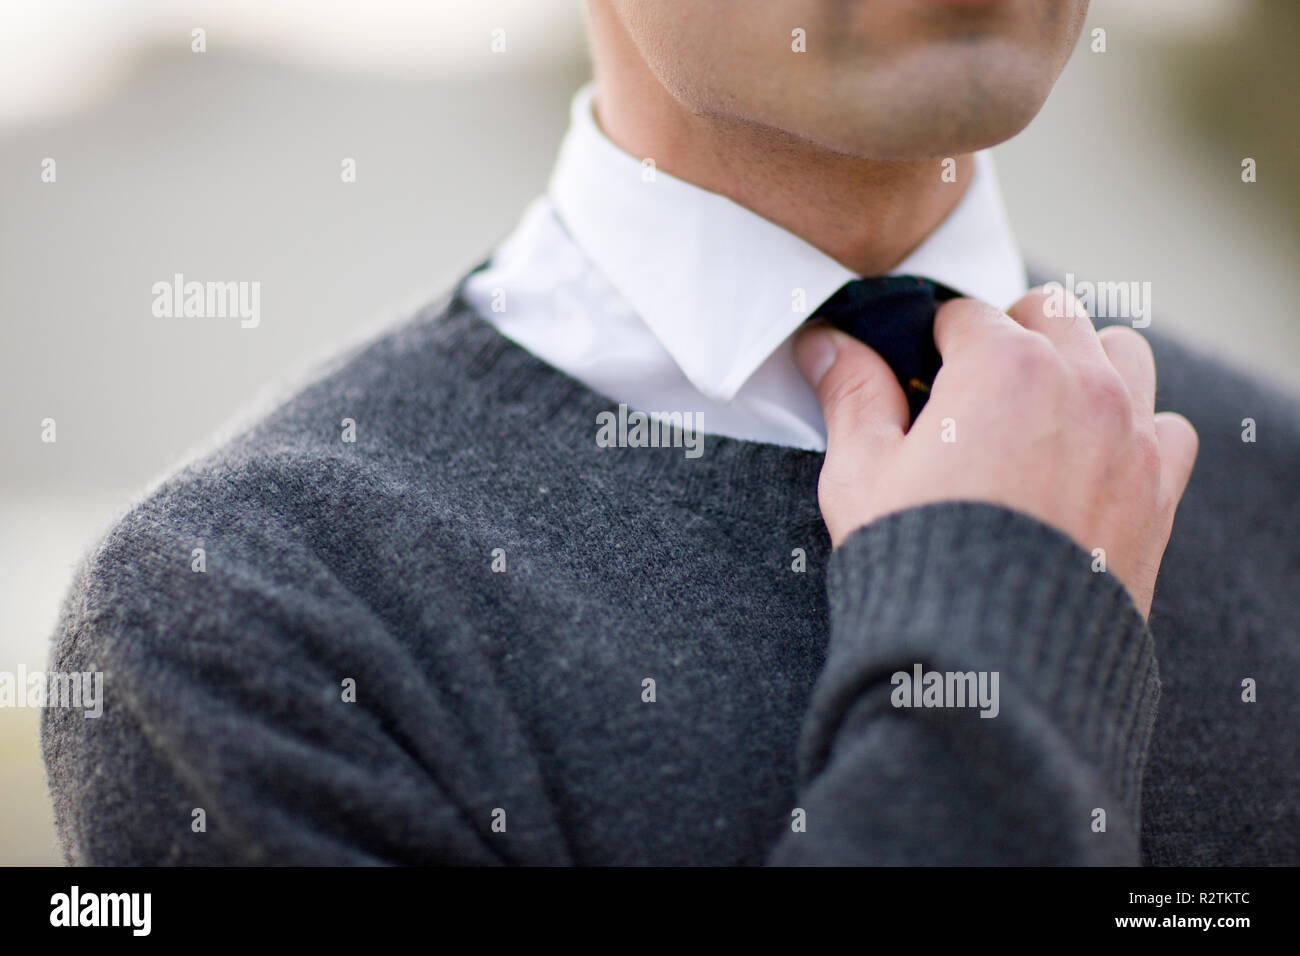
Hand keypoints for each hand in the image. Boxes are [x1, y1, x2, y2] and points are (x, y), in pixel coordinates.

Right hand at [794, 287, 1197, 618]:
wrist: (993, 659)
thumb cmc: (919, 560)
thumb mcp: (861, 472)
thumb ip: (850, 393)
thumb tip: (824, 342)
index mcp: (1001, 366)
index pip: (964, 314)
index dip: (932, 342)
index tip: (920, 375)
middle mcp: (1079, 382)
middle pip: (1050, 314)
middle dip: (1011, 335)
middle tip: (974, 391)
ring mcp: (1129, 432)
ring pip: (1121, 351)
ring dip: (1083, 365)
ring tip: (1041, 414)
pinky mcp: (1159, 487)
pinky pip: (1166, 425)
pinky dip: (1136, 428)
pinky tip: (1092, 461)